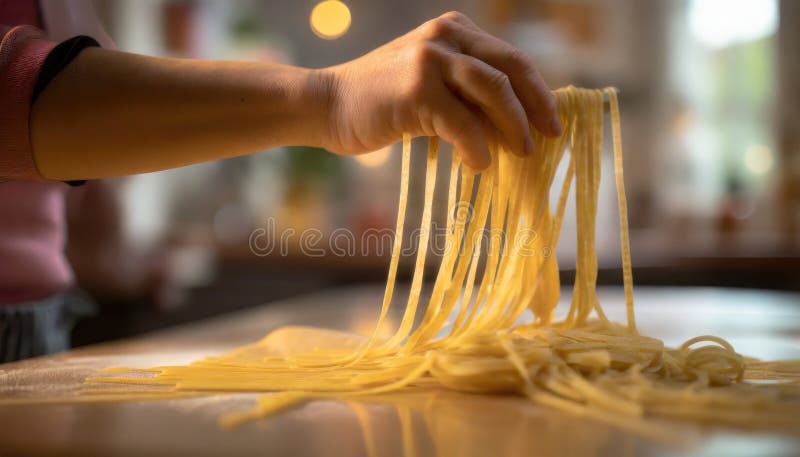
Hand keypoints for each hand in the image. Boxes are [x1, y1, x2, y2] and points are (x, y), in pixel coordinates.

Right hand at [320, 11, 561, 170]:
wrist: (328, 105)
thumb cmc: (381, 102)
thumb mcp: (431, 84)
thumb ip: (466, 92)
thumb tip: (517, 124)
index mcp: (454, 30)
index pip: (511, 58)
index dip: (538, 91)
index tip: (552, 121)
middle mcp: (445, 35)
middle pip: (511, 69)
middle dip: (537, 107)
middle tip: (548, 138)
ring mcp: (430, 59)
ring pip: (494, 91)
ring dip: (514, 127)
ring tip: (521, 154)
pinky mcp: (416, 89)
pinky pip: (464, 124)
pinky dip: (478, 149)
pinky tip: (478, 165)